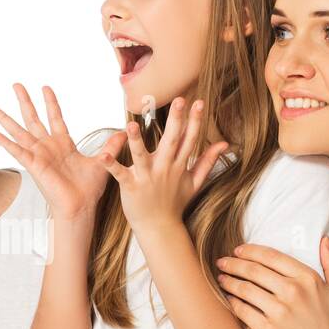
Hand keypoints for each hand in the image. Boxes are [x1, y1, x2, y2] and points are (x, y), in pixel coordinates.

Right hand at [0, 84, 126, 222]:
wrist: (81, 206)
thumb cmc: (89, 188)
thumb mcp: (103, 161)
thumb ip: (111, 146)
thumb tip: (125, 132)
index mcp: (63, 144)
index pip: (55, 117)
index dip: (50, 102)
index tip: (44, 87)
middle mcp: (47, 146)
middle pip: (32, 118)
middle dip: (24, 101)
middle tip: (16, 84)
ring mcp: (38, 155)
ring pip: (18, 131)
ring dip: (4, 118)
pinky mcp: (33, 165)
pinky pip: (17, 152)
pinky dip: (5, 143)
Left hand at [95, 97, 227, 233]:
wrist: (159, 228)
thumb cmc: (175, 203)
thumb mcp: (195, 182)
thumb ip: (208, 161)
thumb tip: (225, 144)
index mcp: (179, 165)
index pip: (189, 139)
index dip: (195, 120)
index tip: (199, 102)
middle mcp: (165, 168)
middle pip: (171, 141)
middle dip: (176, 121)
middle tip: (179, 100)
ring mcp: (147, 177)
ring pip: (142, 156)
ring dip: (137, 141)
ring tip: (132, 125)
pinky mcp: (131, 186)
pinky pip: (120, 174)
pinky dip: (112, 165)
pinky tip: (103, 155)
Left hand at [215, 237, 328, 328]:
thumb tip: (325, 240)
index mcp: (308, 279)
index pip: (271, 256)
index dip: (250, 251)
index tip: (238, 251)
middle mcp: (293, 292)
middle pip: (253, 270)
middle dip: (233, 264)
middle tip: (222, 262)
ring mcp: (280, 312)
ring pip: (245, 289)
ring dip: (228, 281)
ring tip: (221, 279)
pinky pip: (243, 312)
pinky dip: (232, 303)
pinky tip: (228, 299)